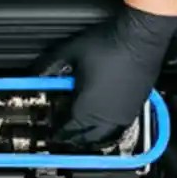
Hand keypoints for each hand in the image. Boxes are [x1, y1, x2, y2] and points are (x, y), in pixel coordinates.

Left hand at [38, 4, 176, 144]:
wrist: (140, 38)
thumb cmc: (110, 45)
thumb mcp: (71, 52)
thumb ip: (50, 64)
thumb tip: (36, 72)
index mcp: (88, 109)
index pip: (69, 130)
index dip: (59, 133)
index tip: (53, 134)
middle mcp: (108, 117)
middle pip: (89, 138)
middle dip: (76, 138)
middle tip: (67, 134)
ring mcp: (125, 113)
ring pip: (107, 135)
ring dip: (95, 135)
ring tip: (86, 131)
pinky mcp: (137, 106)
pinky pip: (121, 126)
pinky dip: (111, 127)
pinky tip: (107, 120)